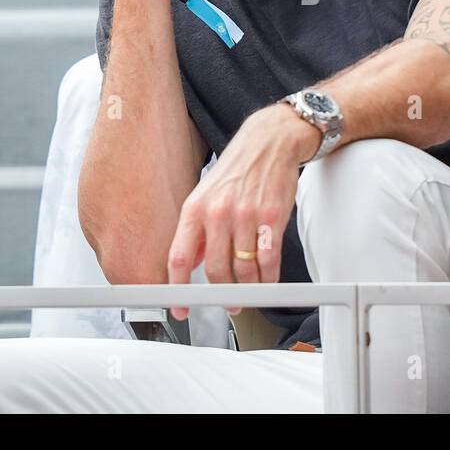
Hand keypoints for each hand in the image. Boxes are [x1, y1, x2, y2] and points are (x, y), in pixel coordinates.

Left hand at [167, 104, 320, 318]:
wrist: (269, 142)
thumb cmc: (237, 169)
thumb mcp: (205, 194)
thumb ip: (197, 230)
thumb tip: (191, 262)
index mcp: (195, 209)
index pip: (179, 258)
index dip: (178, 290)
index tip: (181, 307)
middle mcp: (218, 213)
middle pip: (215, 271)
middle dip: (223, 294)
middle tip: (229, 303)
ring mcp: (246, 216)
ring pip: (244, 270)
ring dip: (249, 289)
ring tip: (251, 293)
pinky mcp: (271, 218)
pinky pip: (268, 261)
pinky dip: (269, 278)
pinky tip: (268, 280)